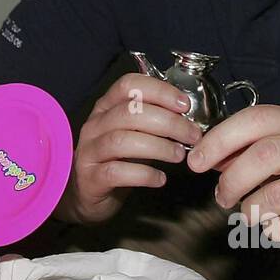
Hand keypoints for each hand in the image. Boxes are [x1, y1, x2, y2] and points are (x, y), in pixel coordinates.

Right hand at [60, 73, 202, 224]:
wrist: (86, 194)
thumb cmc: (116, 159)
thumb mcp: (132, 133)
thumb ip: (153, 121)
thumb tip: (188, 116)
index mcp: (106, 107)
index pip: (129, 85)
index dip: (159, 91)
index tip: (184, 105)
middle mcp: (94, 125)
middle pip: (130, 112)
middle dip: (168, 122)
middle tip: (192, 135)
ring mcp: (90, 151)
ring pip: (122, 140)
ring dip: (158, 146)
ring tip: (179, 155)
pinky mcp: (91, 178)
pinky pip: (117, 172)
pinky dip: (144, 175)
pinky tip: (160, 178)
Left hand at [185, 105, 279, 259]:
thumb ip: (251, 150)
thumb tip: (208, 156)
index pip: (257, 119)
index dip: (220, 140)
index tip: (196, 160)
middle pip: (264, 155)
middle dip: (231, 180)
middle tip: (221, 197)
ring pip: (272, 198)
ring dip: (251, 211)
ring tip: (255, 213)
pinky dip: (273, 230)